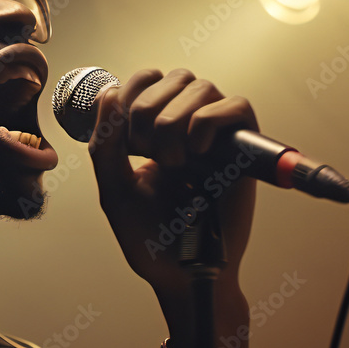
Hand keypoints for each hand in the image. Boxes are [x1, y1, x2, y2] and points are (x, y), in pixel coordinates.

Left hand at [88, 68, 257, 347]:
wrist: (181, 271)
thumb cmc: (148, 237)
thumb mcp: (114, 188)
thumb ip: (106, 144)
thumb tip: (109, 94)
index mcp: (152, 130)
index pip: (144, 80)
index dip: (129, 92)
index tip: (122, 134)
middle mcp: (185, 125)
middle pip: (171, 76)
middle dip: (147, 110)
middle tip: (145, 154)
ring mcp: (215, 135)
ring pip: (200, 86)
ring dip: (174, 121)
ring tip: (172, 163)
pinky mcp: (243, 148)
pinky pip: (235, 105)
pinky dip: (208, 122)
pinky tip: (196, 154)